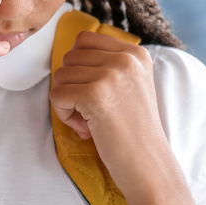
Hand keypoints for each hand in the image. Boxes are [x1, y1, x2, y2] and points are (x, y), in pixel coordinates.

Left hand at [48, 32, 170, 197]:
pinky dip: (64, 114)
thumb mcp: (131, 85)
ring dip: (68, 101)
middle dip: (73, 84)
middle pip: (70, 57)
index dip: (80, 67)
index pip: (84, 40)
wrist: (148, 164)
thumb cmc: (134, 130)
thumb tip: (69, 54)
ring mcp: (111, 75)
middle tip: (91, 110)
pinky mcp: (95, 94)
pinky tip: (85, 128)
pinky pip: (57, 95)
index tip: (96, 91)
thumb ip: (108, 64)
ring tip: (90, 120)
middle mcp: (126, 58)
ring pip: (61, 75)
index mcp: (136, 53)